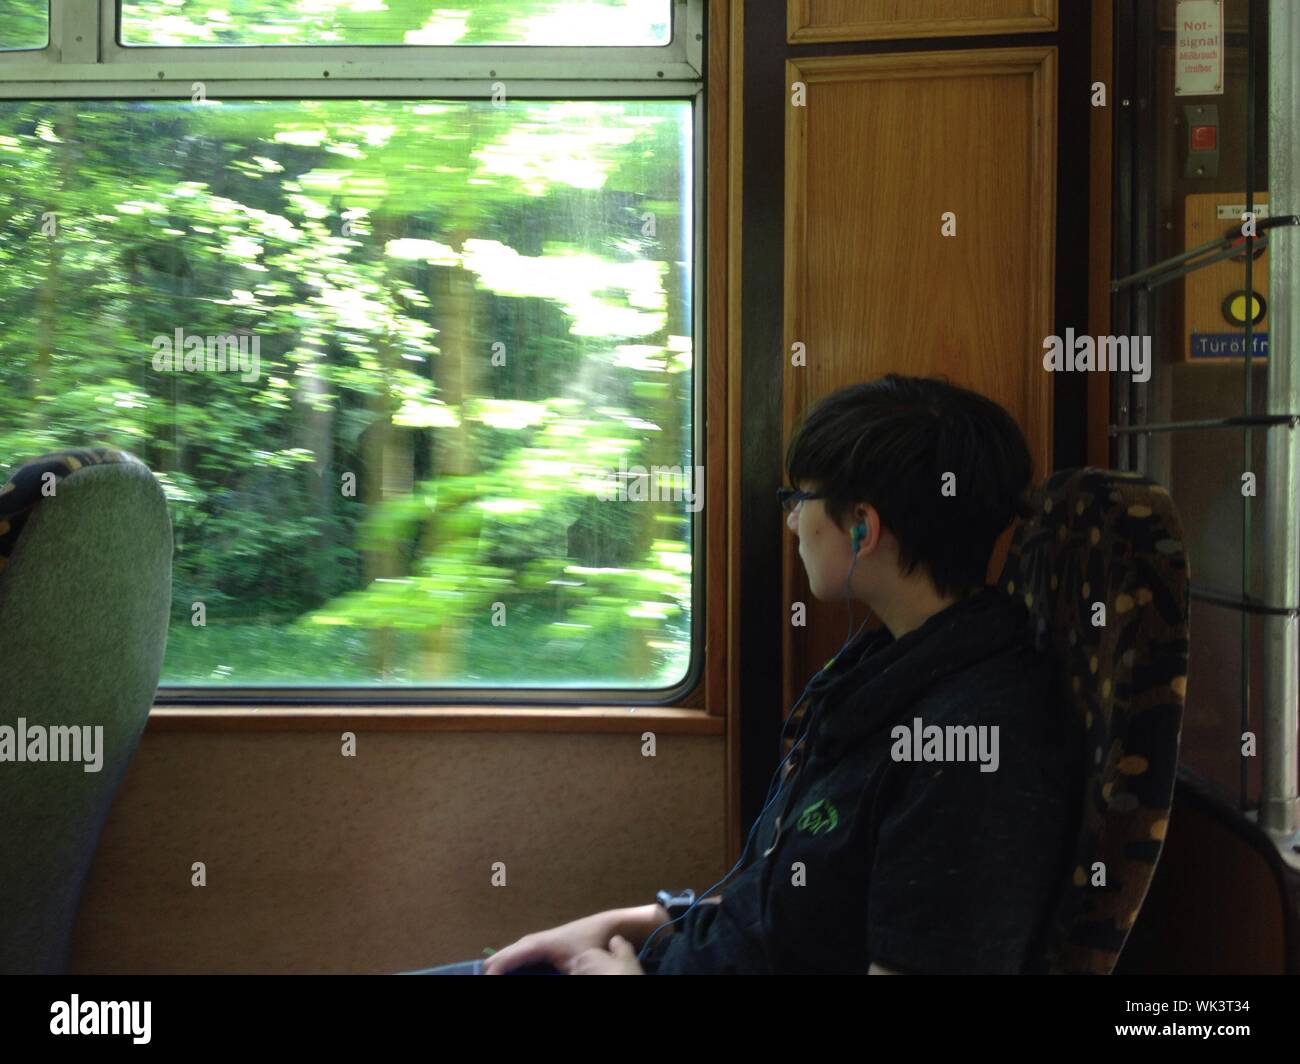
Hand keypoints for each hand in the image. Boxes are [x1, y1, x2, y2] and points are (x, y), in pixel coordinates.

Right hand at [482, 909, 628, 974]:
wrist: (610, 927)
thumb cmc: (595, 945)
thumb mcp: (579, 968)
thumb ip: (556, 975)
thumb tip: (539, 977)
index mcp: (540, 944)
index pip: (507, 959)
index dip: (494, 973)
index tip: (484, 982)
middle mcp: (534, 940)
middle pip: (503, 956)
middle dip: (493, 970)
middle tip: (484, 981)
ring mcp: (538, 942)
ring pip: (510, 955)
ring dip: (500, 968)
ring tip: (490, 977)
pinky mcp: (544, 946)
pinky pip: (519, 957)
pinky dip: (510, 965)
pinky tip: (505, 973)